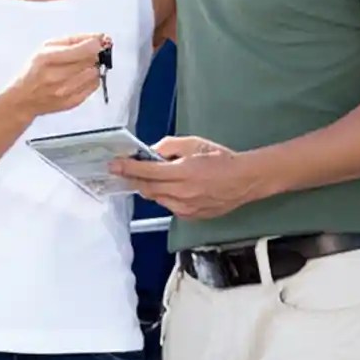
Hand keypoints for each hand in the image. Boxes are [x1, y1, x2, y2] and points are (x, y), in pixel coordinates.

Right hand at [5, 34, 105, 117]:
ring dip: (93, 67)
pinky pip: (93, 86)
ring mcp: (64, 91)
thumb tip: (97, 38)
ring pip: (94, 74)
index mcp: (46, 58)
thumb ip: (71, 40)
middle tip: (92, 51)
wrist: (24, 99)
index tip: (100, 40)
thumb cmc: (35, 70)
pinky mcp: (72, 102)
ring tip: (84, 65)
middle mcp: (55, 76)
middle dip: (95, 54)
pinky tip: (82, 76)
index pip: (81, 50)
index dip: (95, 43)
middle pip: (90, 61)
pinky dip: (92, 79)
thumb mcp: (45, 48)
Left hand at [108, 135, 265, 218]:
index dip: (128, 168)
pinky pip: (169, 206)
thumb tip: (150, 153)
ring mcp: (186, 208)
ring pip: (157, 198)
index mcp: (184, 173)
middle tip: (125, 171)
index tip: (114, 165)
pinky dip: (165, 196)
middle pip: (147, 189)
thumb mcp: (194, 143)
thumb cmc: (221, 159)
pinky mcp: (191, 216)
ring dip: (151, 188)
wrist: (245, 180)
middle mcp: (183, 193)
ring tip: (157, 177)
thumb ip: (169, 146)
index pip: (147, 172)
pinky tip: (174, 187)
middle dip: (133, 179)